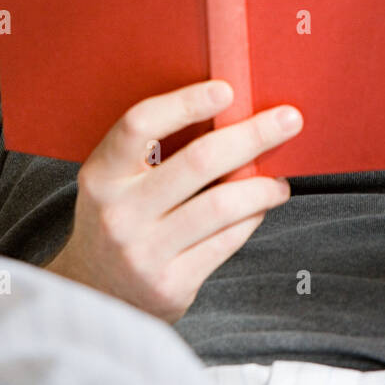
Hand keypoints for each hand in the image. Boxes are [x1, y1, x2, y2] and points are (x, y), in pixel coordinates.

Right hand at [45, 80, 301, 324]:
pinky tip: (260, 208)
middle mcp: (118, 212)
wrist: (95, 295)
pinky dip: (252, 218)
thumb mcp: (117, 182)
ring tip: (278, 180)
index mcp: (101, 175)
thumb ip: (156, 152)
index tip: (227, 90)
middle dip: (252, 136)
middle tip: (288, 120)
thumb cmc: (119, 219)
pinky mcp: (170, 285)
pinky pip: (226, 242)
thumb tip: (231, 115)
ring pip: (220, 206)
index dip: (186, 103)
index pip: (140, 124)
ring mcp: (143, 252)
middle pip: (198, 162)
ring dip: (261, 186)